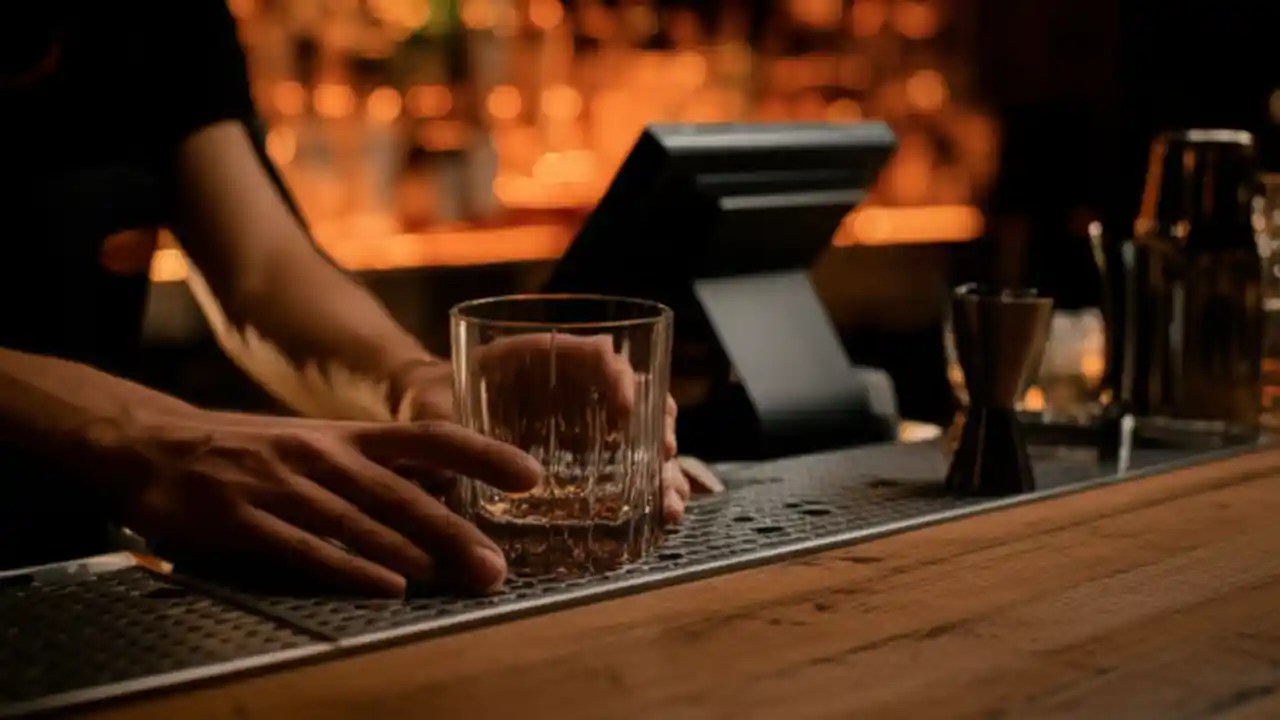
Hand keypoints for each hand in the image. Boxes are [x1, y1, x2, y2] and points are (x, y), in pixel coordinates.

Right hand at [95, 408, 541, 596]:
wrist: (153, 443)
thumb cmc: (249, 450)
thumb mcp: (317, 445)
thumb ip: (374, 468)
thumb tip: (442, 493)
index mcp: (347, 437)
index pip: (430, 439)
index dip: (483, 455)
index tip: (530, 476)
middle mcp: (325, 456)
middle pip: (404, 492)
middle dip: (456, 529)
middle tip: (498, 563)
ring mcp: (285, 486)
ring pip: (363, 521)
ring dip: (415, 551)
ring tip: (459, 575)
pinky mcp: (247, 519)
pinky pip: (307, 548)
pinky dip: (349, 568)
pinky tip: (386, 586)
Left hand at [391, 340, 712, 522]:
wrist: (431, 422)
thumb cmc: (431, 406)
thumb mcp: (435, 408)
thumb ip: (450, 430)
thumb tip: (463, 463)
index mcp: (545, 358)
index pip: (598, 356)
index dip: (619, 376)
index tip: (626, 407)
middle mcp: (579, 388)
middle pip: (639, 397)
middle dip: (659, 428)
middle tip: (664, 458)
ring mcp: (589, 425)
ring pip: (643, 439)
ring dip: (664, 469)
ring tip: (671, 504)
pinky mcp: (591, 461)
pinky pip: (631, 471)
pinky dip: (651, 491)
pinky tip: (663, 516)